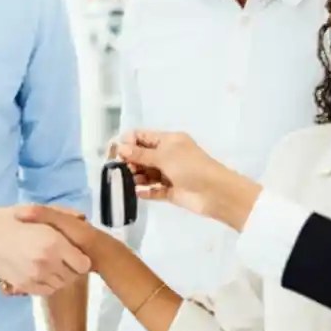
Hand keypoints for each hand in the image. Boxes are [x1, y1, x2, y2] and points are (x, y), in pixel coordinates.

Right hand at [0, 206, 90, 296]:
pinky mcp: (23, 285)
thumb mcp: (38, 211)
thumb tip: (82, 218)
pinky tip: (40, 272)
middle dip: (71, 269)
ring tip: (50, 265)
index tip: (74, 254)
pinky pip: (45, 291)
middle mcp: (47, 261)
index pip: (83, 264)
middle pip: (73, 277)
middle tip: (63, 260)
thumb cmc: (10, 219)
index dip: (80, 259)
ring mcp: (35, 276)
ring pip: (59, 285)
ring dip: (58, 277)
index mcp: (54, 242)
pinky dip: (46, 284)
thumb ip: (63, 214)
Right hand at [116, 131, 260, 229]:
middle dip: (130, 161)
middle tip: (121, 170)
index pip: (142, 137)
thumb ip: (141, 154)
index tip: (115, 153)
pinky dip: (145, 192)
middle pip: (142, 156)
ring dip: (136, 177)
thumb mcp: (164, 155)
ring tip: (129, 182)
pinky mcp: (171, 191)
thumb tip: (120, 147)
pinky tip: (138, 193)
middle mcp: (168, 155)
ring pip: (146, 174)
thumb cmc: (191, 167)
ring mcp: (169, 174)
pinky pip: (153, 190)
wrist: (215, 192)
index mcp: (168, 141)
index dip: (127, 143)